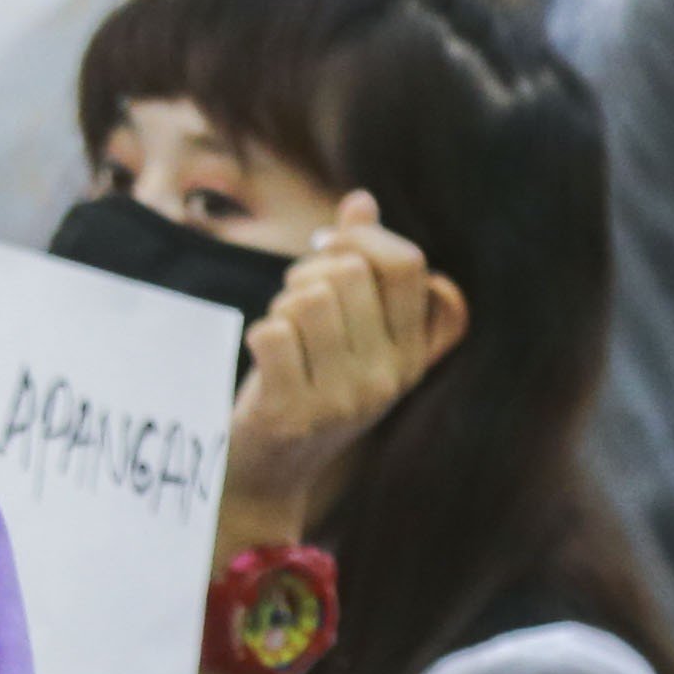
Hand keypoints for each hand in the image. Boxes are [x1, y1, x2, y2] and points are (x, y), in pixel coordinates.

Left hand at [225, 204, 467, 521]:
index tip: (335, 252)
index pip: (412, 265)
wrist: (268, 472)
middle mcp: (391, 376)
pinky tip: (267, 359)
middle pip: (352, 272)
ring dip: (282, 303)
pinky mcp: (297, 412)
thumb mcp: (353, 332)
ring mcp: (347, 397)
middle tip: (297, 298)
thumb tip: (361, 201)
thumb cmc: (309, 384)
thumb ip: (363, 267)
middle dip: (311, 270)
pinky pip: (272, 332)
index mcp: (415, 352)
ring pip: (310, 297)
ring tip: (284, 330)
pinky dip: (259, 334)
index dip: (366, 240)